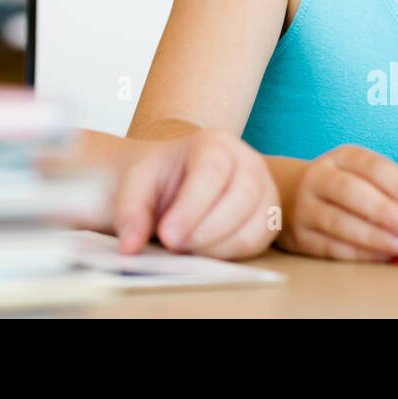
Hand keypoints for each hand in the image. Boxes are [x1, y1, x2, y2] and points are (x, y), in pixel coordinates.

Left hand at [112, 129, 279, 259]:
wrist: (174, 183)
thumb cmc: (160, 180)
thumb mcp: (136, 185)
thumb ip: (130, 212)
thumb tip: (129, 246)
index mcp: (216, 143)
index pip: (212, 172)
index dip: (191, 208)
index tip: (167, 236)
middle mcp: (248, 162)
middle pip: (239, 200)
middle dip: (203, 232)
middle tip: (172, 246)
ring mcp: (264, 190)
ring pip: (251, 228)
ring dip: (214, 247)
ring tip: (183, 246)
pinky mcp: (268, 219)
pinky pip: (256, 244)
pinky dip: (227, 255)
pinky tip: (201, 250)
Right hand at [279, 144, 397, 261]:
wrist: (289, 194)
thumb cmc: (344, 185)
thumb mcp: (368, 174)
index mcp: (339, 158)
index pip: (371, 166)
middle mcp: (317, 178)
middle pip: (350, 191)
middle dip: (385, 210)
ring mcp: (304, 207)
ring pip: (339, 221)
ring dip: (374, 235)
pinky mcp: (299, 236)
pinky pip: (331, 246)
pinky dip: (360, 252)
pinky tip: (383, 254)